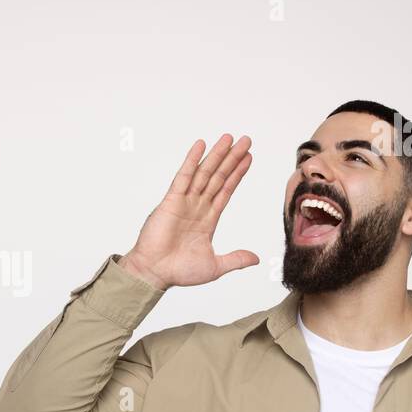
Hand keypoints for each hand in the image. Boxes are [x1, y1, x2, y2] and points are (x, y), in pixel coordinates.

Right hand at [120, 134, 257, 289]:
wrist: (155, 273)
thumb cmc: (179, 271)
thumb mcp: (215, 266)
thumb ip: (235, 259)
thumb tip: (256, 259)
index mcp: (208, 219)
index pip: (226, 190)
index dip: (237, 174)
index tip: (248, 158)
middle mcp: (197, 206)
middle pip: (218, 176)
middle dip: (232, 158)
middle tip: (246, 140)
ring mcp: (184, 202)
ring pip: (204, 173)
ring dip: (217, 155)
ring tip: (229, 138)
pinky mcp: (171, 201)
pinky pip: (183, 176)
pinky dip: (192, 160)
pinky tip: (200, 145)